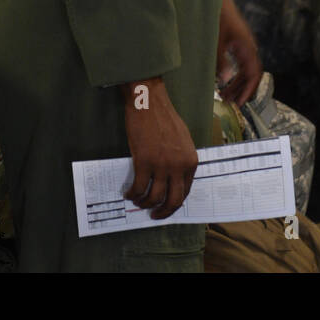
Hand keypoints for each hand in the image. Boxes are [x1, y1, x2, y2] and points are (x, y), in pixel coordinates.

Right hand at [120, 77, 197, 218]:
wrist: (150, 103)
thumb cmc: (164, 118)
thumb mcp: (182, 141)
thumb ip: (181, 160)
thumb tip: (173, 179)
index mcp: (191, 161)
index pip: (185, 192)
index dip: (174, 203)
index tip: (166, 207)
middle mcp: (179, 166)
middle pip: (173, 200)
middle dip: (163, 212)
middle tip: (154, 215)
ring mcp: (162, 165)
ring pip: (154, 197)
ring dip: (144, 204)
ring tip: (137, 202)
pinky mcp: (144, 162)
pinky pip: (139, 187)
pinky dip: (133, 194)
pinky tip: (128, 193)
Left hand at [216, 0, 262, 105]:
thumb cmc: (218, 17)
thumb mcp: (217, 41)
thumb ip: (221, 61)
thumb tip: (225, 79)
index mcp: (247, 48)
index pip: (254, 73)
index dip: (248, 89)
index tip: (240, 102)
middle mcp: (248, 48)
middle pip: (249, 74)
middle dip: (240, 89)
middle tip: (228, 102)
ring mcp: (243, 46)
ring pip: (243, 69)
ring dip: (235, 82)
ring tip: (223, 95)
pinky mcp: (236, 44)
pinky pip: (238, 63)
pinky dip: (232, 73)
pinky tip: (222, 80)